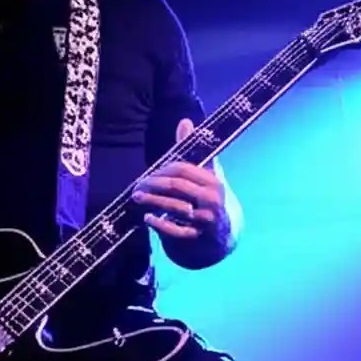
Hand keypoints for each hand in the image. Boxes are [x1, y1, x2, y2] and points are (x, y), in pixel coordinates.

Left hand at [132, 118, 230, 255]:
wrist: (223, 237)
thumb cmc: (208, 201)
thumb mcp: (204, 176)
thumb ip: (192, 152)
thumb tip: (184, 121)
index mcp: (213, 182)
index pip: (182, 169)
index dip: (161, 170)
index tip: (148, 174)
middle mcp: (213, 200)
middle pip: (176, 186)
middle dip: (152, 185)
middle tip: (137, 186)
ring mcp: (206, 221)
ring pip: (174, 207)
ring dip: (151, 201)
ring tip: (137, 198)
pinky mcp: (198, 239)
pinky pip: (175, 231)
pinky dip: (159, 224)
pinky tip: (147, 218)